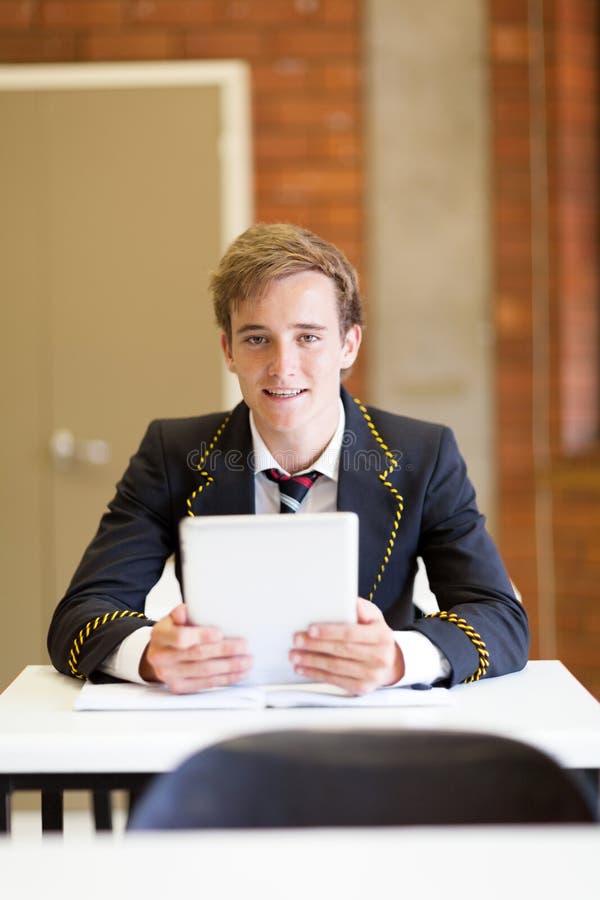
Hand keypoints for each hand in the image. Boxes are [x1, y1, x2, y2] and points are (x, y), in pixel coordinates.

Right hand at [140, 603, 251, 692]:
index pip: (181, 637)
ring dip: (229, 667)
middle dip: (224, 651)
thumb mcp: (173, 618)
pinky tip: (238, 673)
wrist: (159, 654)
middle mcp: (161, 656)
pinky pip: (205, 684)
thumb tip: (186, 611)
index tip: (219, 633)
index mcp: (160, 635)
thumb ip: (182, 613)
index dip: (201, 636)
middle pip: (197, 655)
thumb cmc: (172, 632)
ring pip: (204, 671)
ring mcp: (169, 674)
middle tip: (244, 646)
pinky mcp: (179, 687)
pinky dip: (225, 679)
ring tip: (247, 661)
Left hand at [289, 597, 404, 694]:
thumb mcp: (373, 616)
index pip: (351, 633)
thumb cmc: (375, 635)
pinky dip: (316, 674)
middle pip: (341, 650)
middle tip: (297, 640)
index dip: (329, 632)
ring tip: (295, 655)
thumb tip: (347, 600)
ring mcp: (372, 675)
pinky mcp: (362, 688)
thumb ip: (360, 607)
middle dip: (315, 645)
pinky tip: (304, 669)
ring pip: (335, 667)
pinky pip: (335, 681)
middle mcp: (380, 657)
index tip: (310, 629)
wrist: (389, 662)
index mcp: (381, 636)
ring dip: (311, 661)